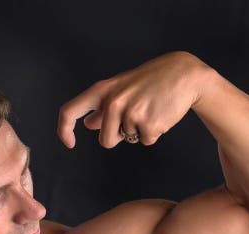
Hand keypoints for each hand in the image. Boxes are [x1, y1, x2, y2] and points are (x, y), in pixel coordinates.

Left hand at [57, 50, 213, 147]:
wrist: (184, 74)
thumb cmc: (150, 81)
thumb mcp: (122, 87)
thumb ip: (102, 106)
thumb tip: (87, 124)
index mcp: (102, 90)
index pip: (69, 111)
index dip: (64, 131)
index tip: (70, 143)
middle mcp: (113, 102)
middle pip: (105, 141)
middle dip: (118, 137)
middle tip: (135, 116)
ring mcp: (131, 113)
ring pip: (128, 140)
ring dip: (138, 131)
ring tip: (150, 109)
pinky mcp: (149, 125)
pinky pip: (145, 141)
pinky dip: (153, 133)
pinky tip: (160, 114)